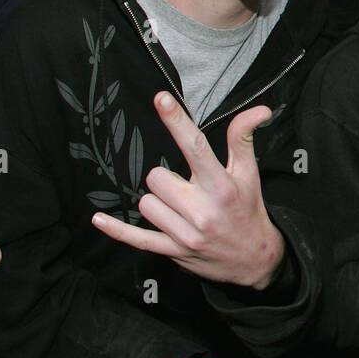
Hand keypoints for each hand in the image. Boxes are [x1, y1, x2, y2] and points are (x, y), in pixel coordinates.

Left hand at [91, 92, 282, 288]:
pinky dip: (117, 230)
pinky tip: (99, 219)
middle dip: (167, 179)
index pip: (196, 146)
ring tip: (181, 208)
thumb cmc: (248, 210)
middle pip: (157, 177)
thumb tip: (259, 109)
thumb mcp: (250, 174)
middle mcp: (203, 210)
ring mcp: (186, 234)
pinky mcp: (173, 251)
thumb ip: (243, 139)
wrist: (255, 259)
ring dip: (159, 202)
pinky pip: (137, 238)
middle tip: (187, 187)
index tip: (162, 99)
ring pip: (147, 203)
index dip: (177, 121)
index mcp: (222, 186)